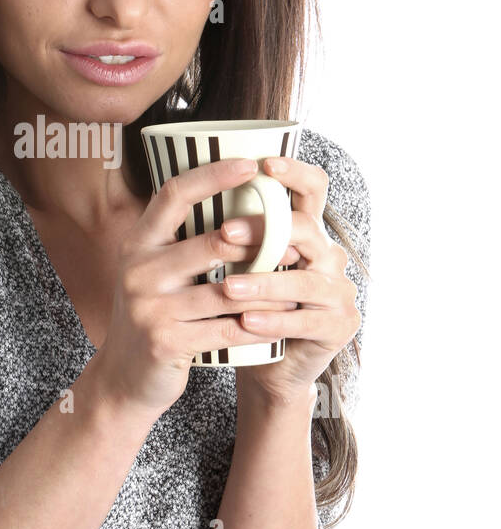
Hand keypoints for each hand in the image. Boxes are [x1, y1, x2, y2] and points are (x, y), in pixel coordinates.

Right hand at [92, 157, 302, 423]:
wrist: (124, 380)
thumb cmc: (153, 319)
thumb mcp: (154, 274)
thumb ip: (181, 242)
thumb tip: (236, 207)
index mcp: (137, 244)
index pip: (174, 195)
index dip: (213, 176)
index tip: (250, 165)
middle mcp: (138, 270)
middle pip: (212, 242)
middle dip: (260, 242)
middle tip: (295, 240)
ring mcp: (149, 307)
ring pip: (228, 291)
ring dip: (268, 289)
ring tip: (296, 283)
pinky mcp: (165, 342)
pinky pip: (226, 330)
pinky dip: (257, 327)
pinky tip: (279, 324)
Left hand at [223, 155, 361, 409]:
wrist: (266, 365)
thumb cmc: (245, 305)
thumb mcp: (238, 264)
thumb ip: (231, 232)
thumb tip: (187, 188)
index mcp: (307, 231)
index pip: (313, 188)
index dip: (294, 172)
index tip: (263, 164)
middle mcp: (330, 255)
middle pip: (307, 229)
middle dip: (265, 229)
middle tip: (224, 232)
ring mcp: (340, 291)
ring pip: (306, 280)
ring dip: (263, 282)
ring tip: (227, 288)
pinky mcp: (341, 326)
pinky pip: (307, 320)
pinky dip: (273, 320)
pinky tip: (245, 322)